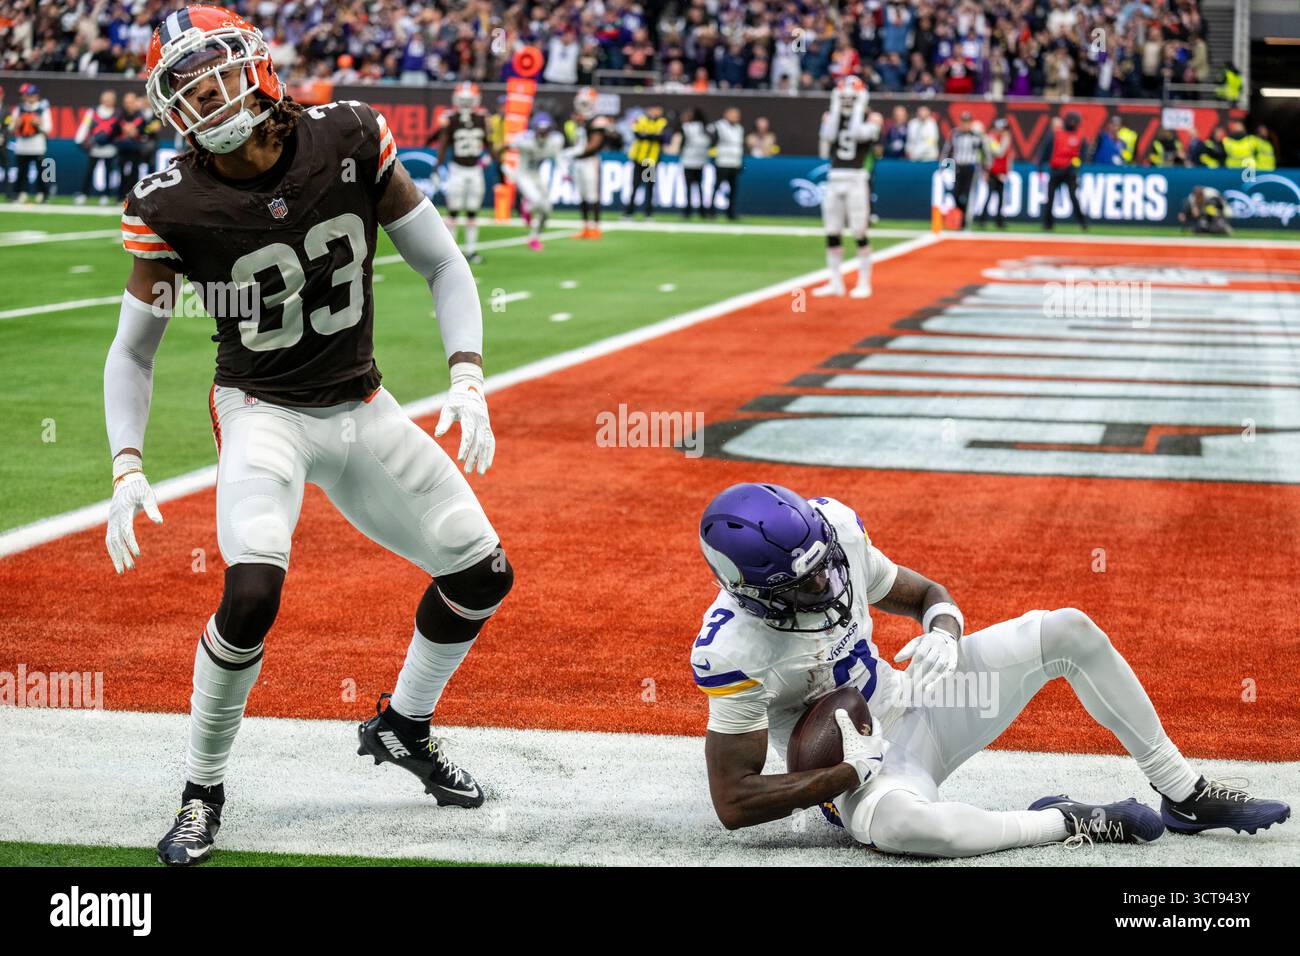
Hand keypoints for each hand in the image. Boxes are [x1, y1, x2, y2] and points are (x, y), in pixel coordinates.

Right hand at [105, 457, 162, 573]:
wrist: (126, 479)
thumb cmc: (140, 488)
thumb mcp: (148, 496)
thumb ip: (152, 509)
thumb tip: (160, 522)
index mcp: (123, 511)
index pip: (126, 531)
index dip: (130, 543)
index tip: (137, 554)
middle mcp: (114, 517)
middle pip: (115, 539)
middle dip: (121, 555)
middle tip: (130, 568)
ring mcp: (111, 520)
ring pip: (110, 541)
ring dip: (115, 556)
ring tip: (122, 570)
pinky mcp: (112, 521)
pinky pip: (110, 538)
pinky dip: (113, 549)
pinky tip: (118, 559)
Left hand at [435, 362, 494, 474]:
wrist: (470, 388)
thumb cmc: (456, 400)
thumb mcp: (448, 408)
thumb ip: (444, 422)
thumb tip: (437, 434)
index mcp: (470, 416)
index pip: (468, 435)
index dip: (465, 448)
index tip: (460, 459)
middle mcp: (480, 421)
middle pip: (479, 443)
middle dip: (474, 458)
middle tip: (467, 471)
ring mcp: (486, 424)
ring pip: (487, 444)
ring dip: (484, 459)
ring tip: (480, 472)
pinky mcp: (487, 427)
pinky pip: (491, 441)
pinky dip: (490, 453)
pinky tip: (488, 464)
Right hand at [835, 708, 887, 785]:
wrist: (856, 773)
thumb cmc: (856, 754)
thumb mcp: (849, 736)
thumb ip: (845, 723)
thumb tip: (840, 711)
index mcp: (877, 741)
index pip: (878, 728)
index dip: (876, 722)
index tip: (874, 718)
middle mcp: (881, 752)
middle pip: (885, 743)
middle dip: (881, 740)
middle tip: (875, 738)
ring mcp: (879, 763)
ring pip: (881, 755)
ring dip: (876, 752)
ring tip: (869, 751)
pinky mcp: (874, 772)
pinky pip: (874, 765)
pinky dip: (871, 762)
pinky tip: (864, 762)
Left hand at [894, 628, 958, 691]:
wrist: (946, 638)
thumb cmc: (927, 643)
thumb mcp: (916, 643)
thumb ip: (906, 651)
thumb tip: (896, 659)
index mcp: (929, 640)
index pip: (920, 654)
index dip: (913, 666)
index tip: (906, 677)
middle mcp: (940, 646)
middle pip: (929, 662)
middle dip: (920, 675)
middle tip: (911, 687)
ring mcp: (948, 654)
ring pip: (938, 667)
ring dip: (929, 679)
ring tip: (920, 690)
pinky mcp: (953, 661)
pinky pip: (947, 672)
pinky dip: (939, 680)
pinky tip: (931, 688)